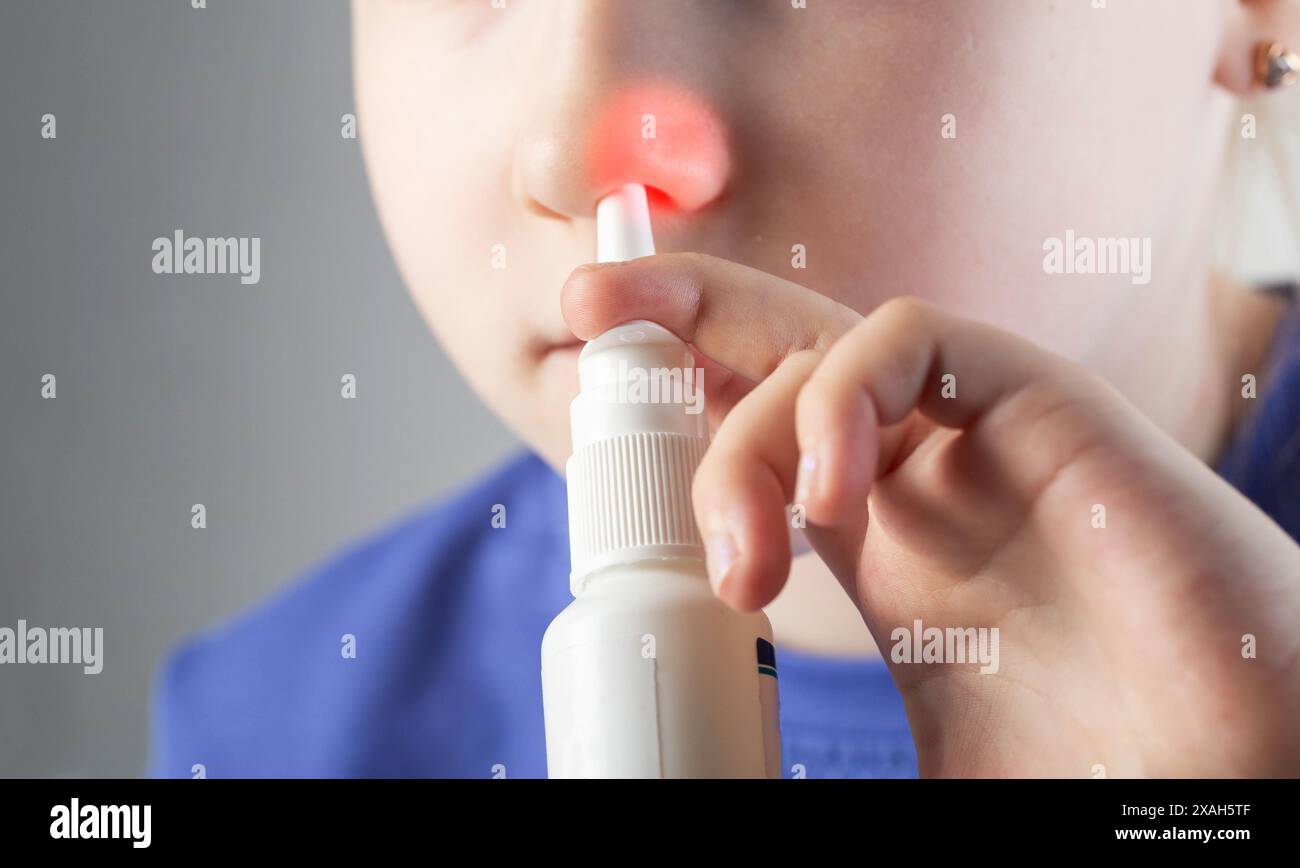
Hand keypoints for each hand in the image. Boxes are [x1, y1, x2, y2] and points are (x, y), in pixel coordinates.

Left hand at [562, 252, 1299, 776]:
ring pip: (824, 343)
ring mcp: (974, 433)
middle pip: (778, 347)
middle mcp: (917, 473)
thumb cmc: (1101, 772)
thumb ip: (811, 779)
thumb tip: (694, 795)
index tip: (594, 439)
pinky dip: (842, 396)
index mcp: (879, 548)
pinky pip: (913, 339)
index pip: (758, 441)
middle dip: (679, 308)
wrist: (1248, 767)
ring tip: (743, 563)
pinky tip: (832, 495)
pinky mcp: (1042, 399)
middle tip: (585, 306)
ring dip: (751, 431)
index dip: (677, 419)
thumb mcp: (911, 775)